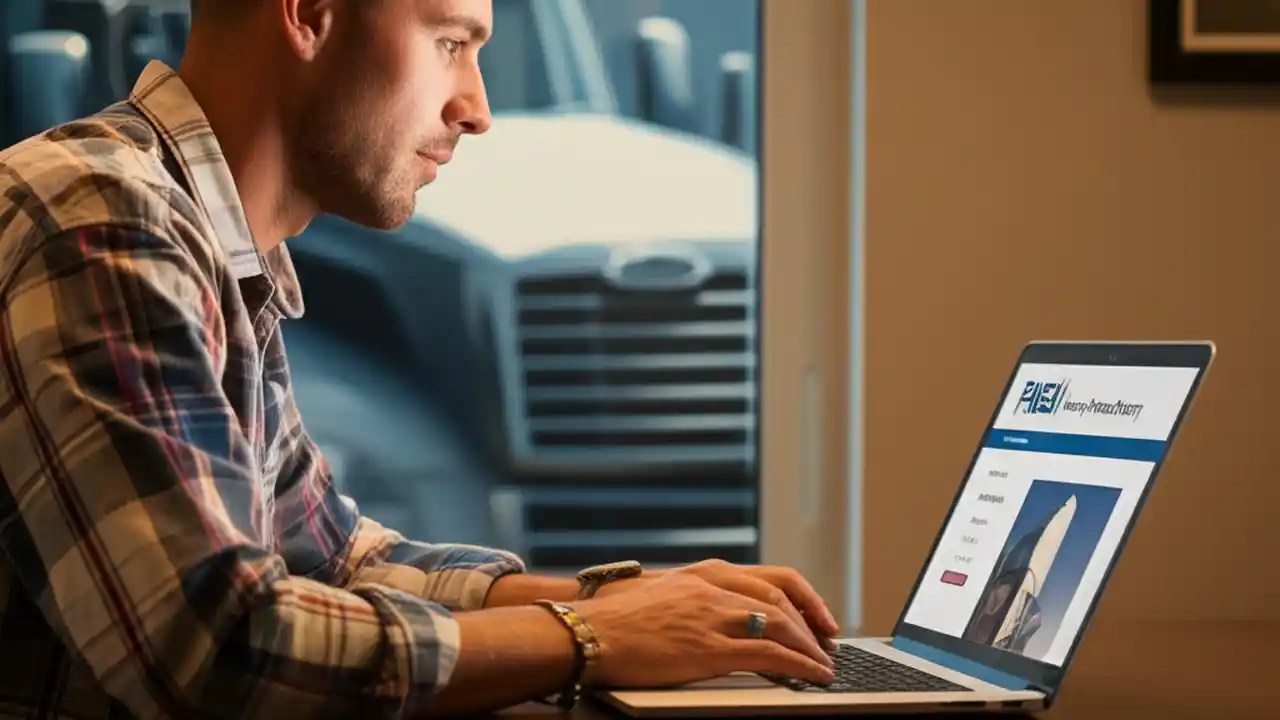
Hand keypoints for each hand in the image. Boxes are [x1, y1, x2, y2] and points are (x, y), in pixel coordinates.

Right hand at [574, 573, 835, 688]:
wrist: (585, 633)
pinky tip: (811, 677)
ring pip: (781, 624)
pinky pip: (769, 654)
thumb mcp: (662, 595)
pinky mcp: (709, 647)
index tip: (820, 616)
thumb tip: (716, 615)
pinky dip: (798, 665)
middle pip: (782, 597)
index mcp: (705, 573)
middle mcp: (714, 587)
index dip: (804, 597)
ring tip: (824, 666)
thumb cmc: (614, 621)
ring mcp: (713, 615)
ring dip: (810, 647)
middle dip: (813, 622)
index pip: (772, 577)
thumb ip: (694, 598)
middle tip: (830, 644)